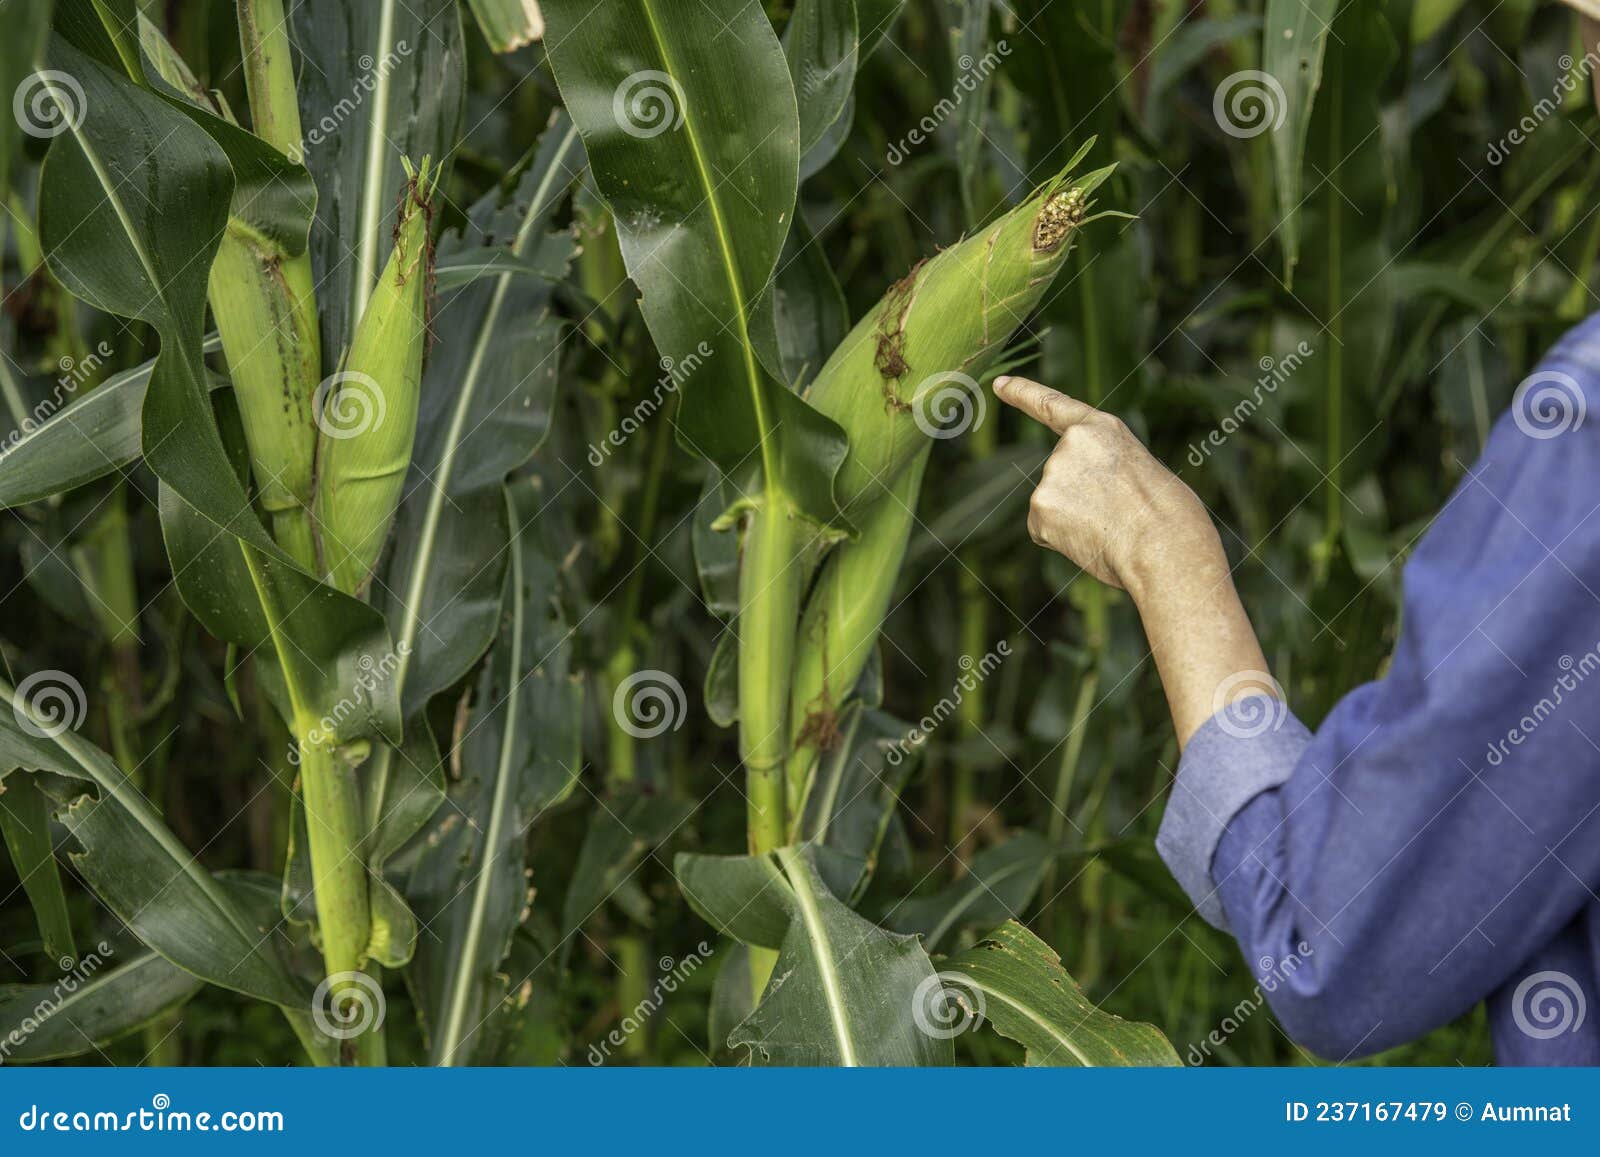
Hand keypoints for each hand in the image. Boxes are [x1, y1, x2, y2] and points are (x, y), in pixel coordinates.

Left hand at [994, 375, 1219, 594]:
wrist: (1163, 546)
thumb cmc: (1170, 518)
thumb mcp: (1142, 472)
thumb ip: (1105, 470)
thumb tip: (1087, 498)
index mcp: (1102, 428)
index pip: (1053, 405)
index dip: (1024, 394)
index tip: (999, 384)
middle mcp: (1070, 444)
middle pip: (1060, 476)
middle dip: (1081, 500)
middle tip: (1118, 515)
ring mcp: (1052, 474)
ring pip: (1053, 506)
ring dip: (1074, 521)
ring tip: (1111, 527)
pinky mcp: (1039, 506)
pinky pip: (1044, 529)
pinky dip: (1062, 540)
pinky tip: (1090, 539)